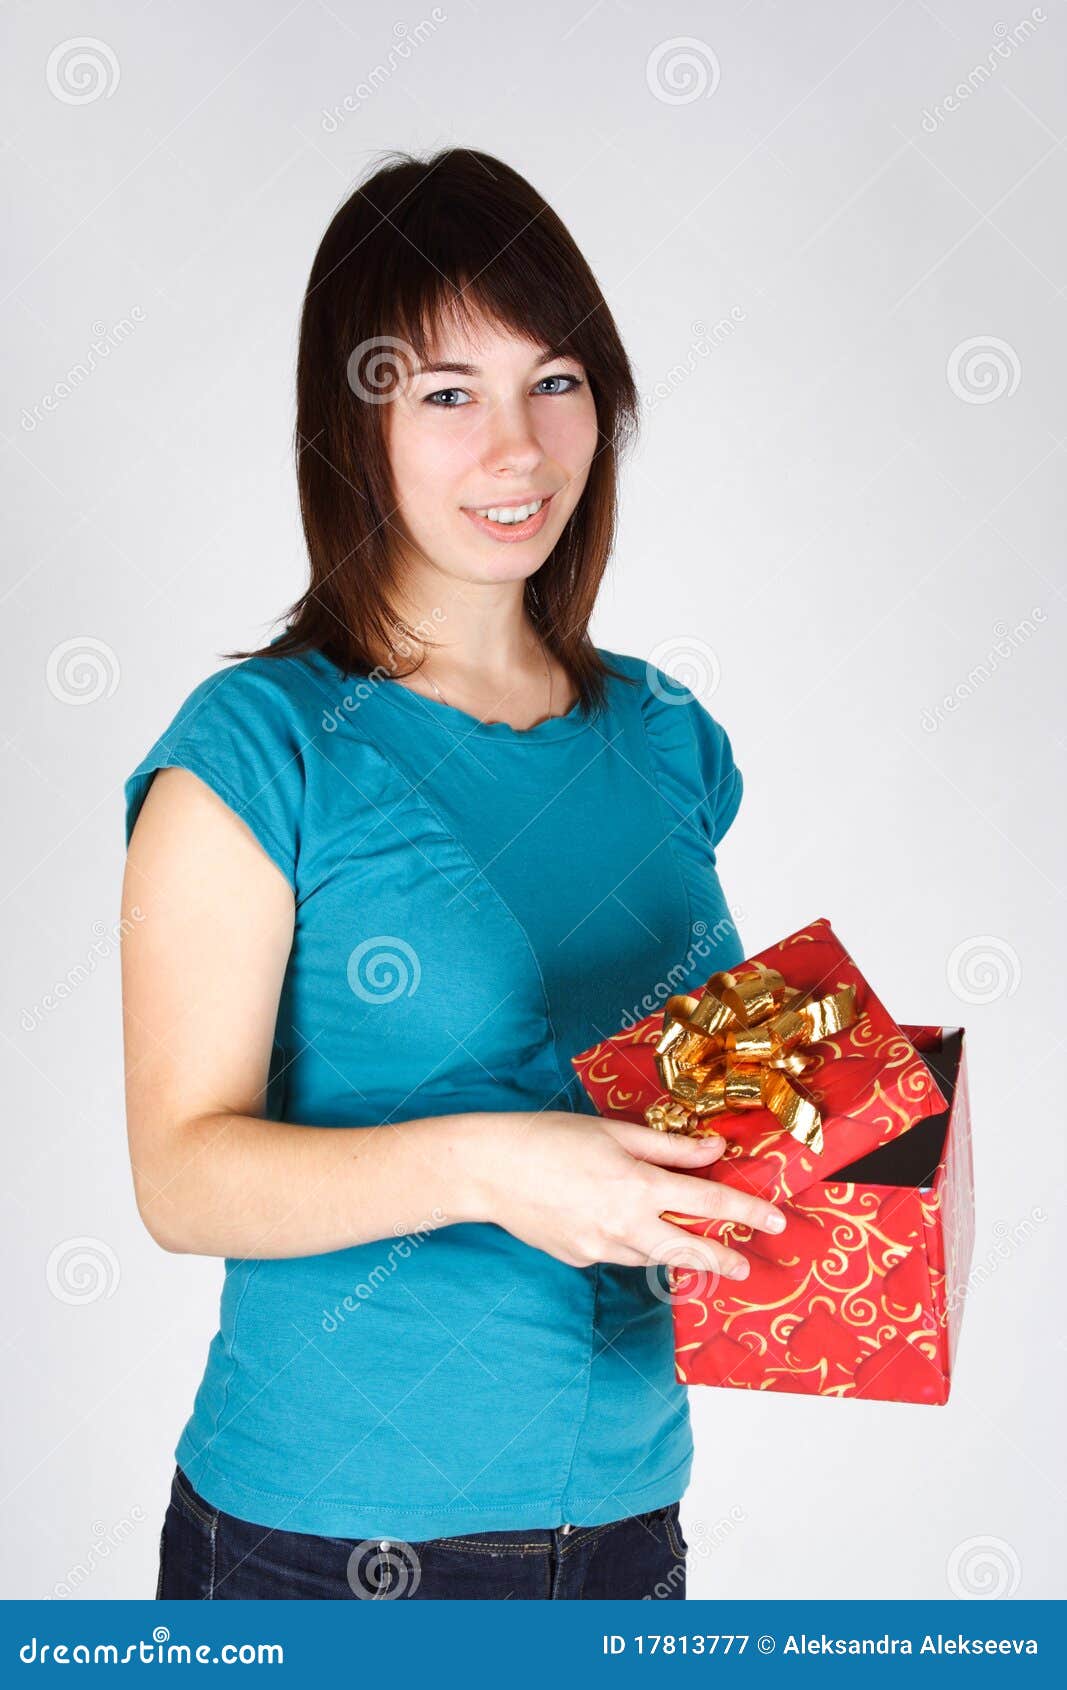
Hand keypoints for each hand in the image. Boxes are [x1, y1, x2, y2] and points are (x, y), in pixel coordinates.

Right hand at [469, 1110, 785, 1278]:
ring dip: (677, 1254)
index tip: (776, 1221)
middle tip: (746, 1266)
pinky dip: (631, 1245)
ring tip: (697, 1253)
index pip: (708, 1201)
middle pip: (688, 1247)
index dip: (747, 1211)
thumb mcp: (614, 1131)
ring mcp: (601, 1247)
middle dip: (722, 1257)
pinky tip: (627, 1231)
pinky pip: (618, 1255)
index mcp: (638, 1185)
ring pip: (653, 1256)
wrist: (490, 1169)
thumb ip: (668, 1146)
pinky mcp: (580, 1258)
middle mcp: (625, 1223)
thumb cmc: (549, 1138)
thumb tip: (711, 1150)